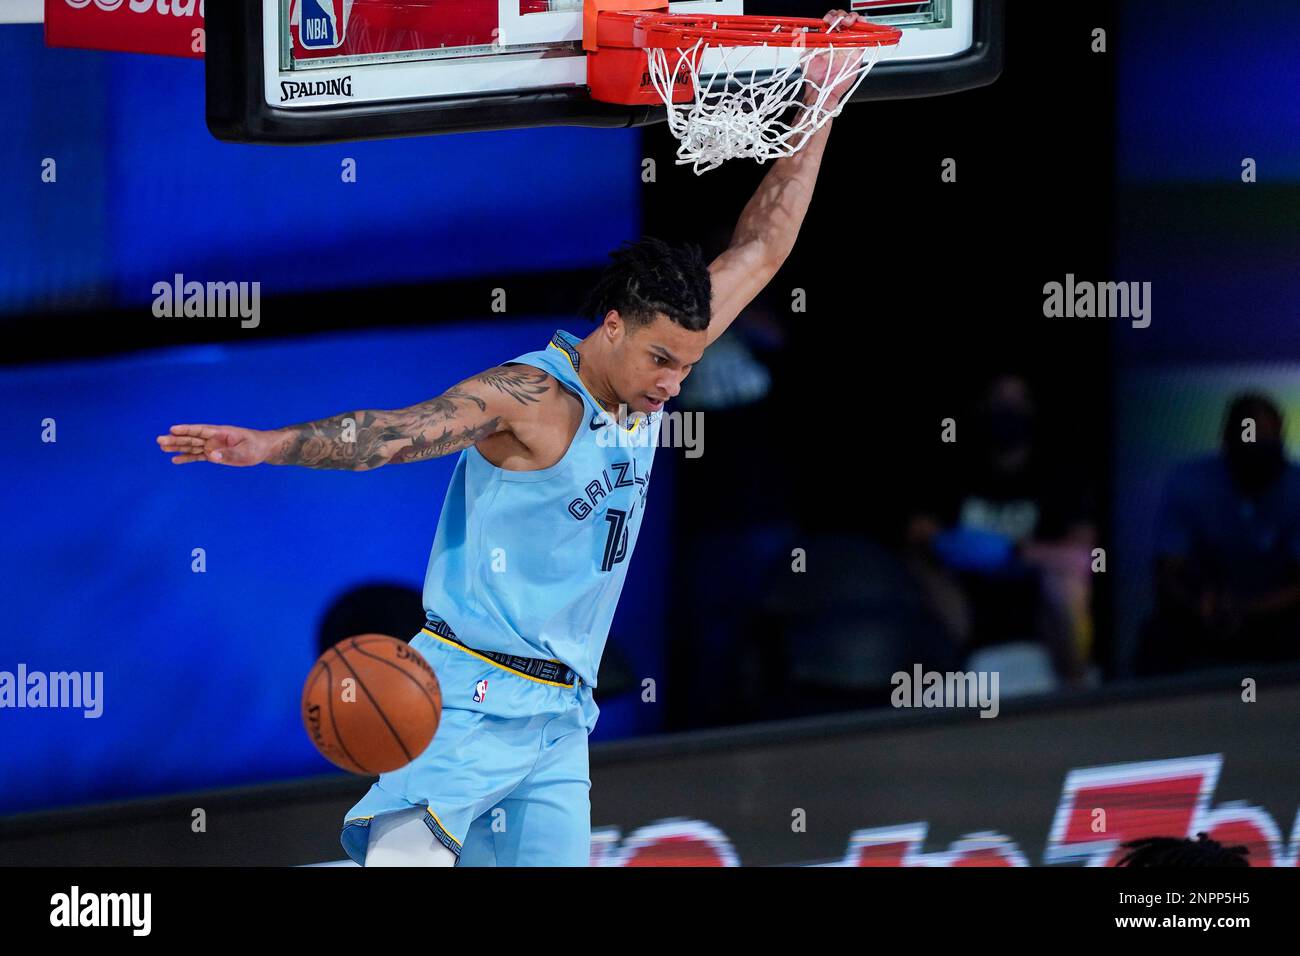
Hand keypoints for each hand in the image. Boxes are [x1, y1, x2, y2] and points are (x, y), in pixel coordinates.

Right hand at [156, 423, 275, 465]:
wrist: (263, 449)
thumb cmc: (256, 447)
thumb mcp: (246, 452)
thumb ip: (228, 454)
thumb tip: (211, 456)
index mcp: (221, 433)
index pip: (200, 430)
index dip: (186, 429)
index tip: (173, 429)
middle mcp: (214, 438)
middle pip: (192, 438)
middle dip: (176, 439)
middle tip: (159, 439)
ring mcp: (213, 446)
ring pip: (192, 446)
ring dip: (177, 447)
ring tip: (161, 447)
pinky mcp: (214, 455)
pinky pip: (198, 456)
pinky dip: (187, 457)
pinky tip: (174, 459)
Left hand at [801, 9, 868, 107]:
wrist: (822, 90)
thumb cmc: (814, 75)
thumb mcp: (805, 55)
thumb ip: (805, 42)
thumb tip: (799, 32)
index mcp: (826, 38)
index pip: (832, 20)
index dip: (831, 17)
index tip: (828, 21)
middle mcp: (837, 40)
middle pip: (843, 20)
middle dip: (841, 16)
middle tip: (838, 22)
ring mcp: (848, 45)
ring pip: (854, 25)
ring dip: (852, 19)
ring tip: (847, 23)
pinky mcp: (857, 52)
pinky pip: (864, 38)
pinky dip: (864, 29)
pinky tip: (860, 26)